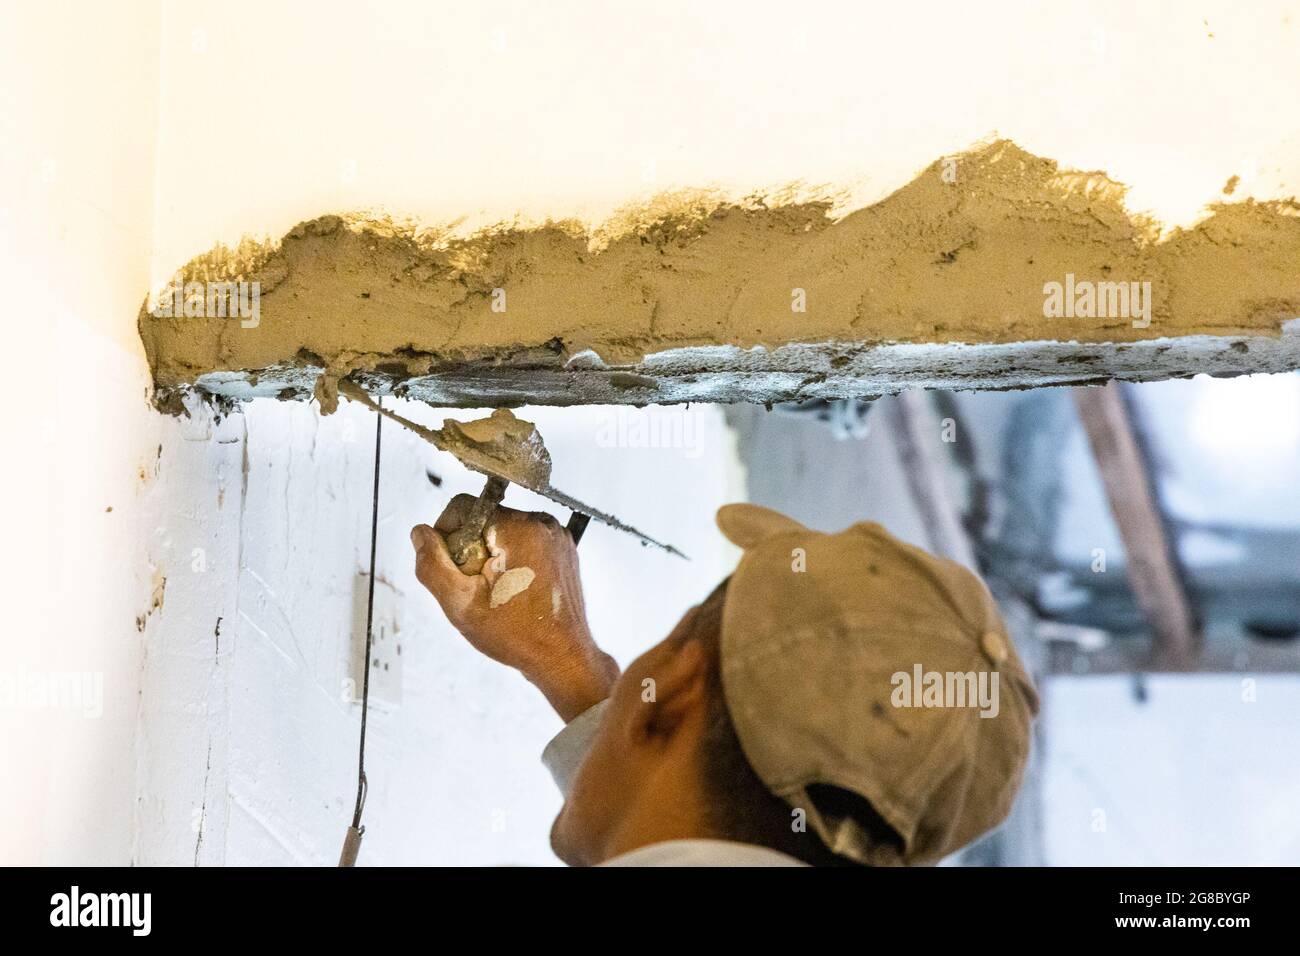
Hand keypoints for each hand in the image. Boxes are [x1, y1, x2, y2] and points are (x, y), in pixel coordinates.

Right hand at [411, 496, 618, 719]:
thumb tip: (420, 534)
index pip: (463, 507)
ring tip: (500, 593)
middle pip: (483, 520)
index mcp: (520, 528)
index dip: (448, 538)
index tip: (458, 571)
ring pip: (502, 532)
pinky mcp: (561, 549)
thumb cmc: (518, 635)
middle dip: (471, 551)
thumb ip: (432, 564)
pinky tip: (516, 592)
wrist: (561, 657)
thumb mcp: (460, 603)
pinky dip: (512, 562)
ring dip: (491, 558)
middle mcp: (542, 524)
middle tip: (480, 588)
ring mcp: (556, 536)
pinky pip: (523, 543)